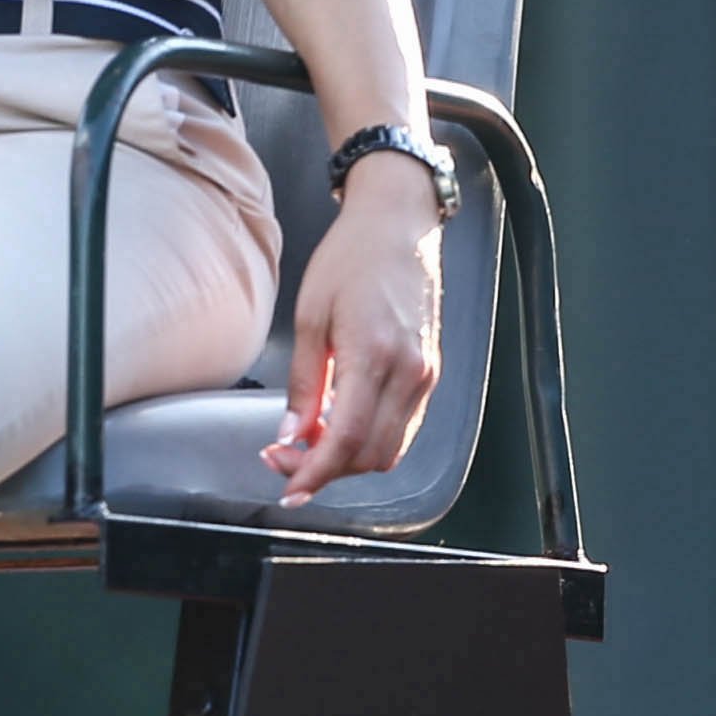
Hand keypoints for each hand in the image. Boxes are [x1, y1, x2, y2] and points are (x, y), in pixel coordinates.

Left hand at [266, 166, 443, 501]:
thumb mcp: (310, 316)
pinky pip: (404, 427)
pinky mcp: (431, 372)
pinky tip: (339, 424)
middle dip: (325, 469)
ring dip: (349, 459)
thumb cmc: (350, 259)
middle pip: (369, 455)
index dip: (314, 473)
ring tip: (309, 441)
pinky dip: (371, 439)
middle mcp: (409, 373)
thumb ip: (303, 382)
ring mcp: (426, 375)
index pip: (345, 440)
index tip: (288, 489)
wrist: (398, 226)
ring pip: (390, 449)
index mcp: (374, 356)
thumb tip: (291, 433)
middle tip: (283, 456)